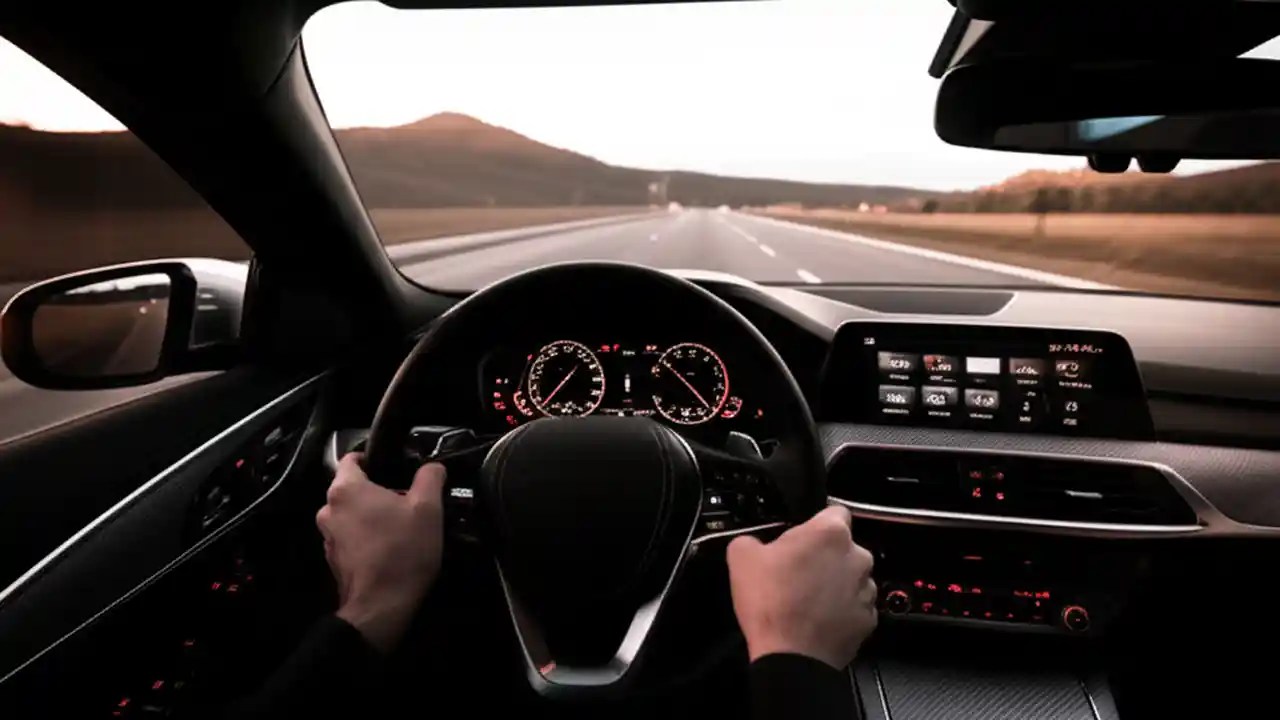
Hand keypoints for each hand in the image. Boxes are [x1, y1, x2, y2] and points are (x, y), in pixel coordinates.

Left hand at [316, 453, 445, 651]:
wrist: (382, 605)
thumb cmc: (403, 550)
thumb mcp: (428, 508)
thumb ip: (430, 477)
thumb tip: (433, 466)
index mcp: (346, 489)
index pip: (352, 458)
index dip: (374, 458)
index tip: (396, 467)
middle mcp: (328, 509)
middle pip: (353, 488)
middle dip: (377, 491)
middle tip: (406, 500)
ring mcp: (327, 536)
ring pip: (351, 514)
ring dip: (371, 516)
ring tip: (400, 526)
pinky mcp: (333, 559)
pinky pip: (350, 537)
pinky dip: (366, 537)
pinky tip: (389, 548)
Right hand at [726, 505, 876, 668]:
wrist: (791, 657)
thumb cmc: (770, 603)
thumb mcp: (741, 558)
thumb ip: (751, 538)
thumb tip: (752, 542)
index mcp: (830, 533)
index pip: (834, 511)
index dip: (816, 522)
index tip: (803, 535)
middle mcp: (857, 557)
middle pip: (843, 547)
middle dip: (824, 556)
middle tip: (796, 571)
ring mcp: (866, 590)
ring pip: (851, 577)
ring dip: (834, 584)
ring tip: (806, 600)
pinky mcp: (869, 619)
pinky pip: (855, 607)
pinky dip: (841, 611)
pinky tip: (817, 619)